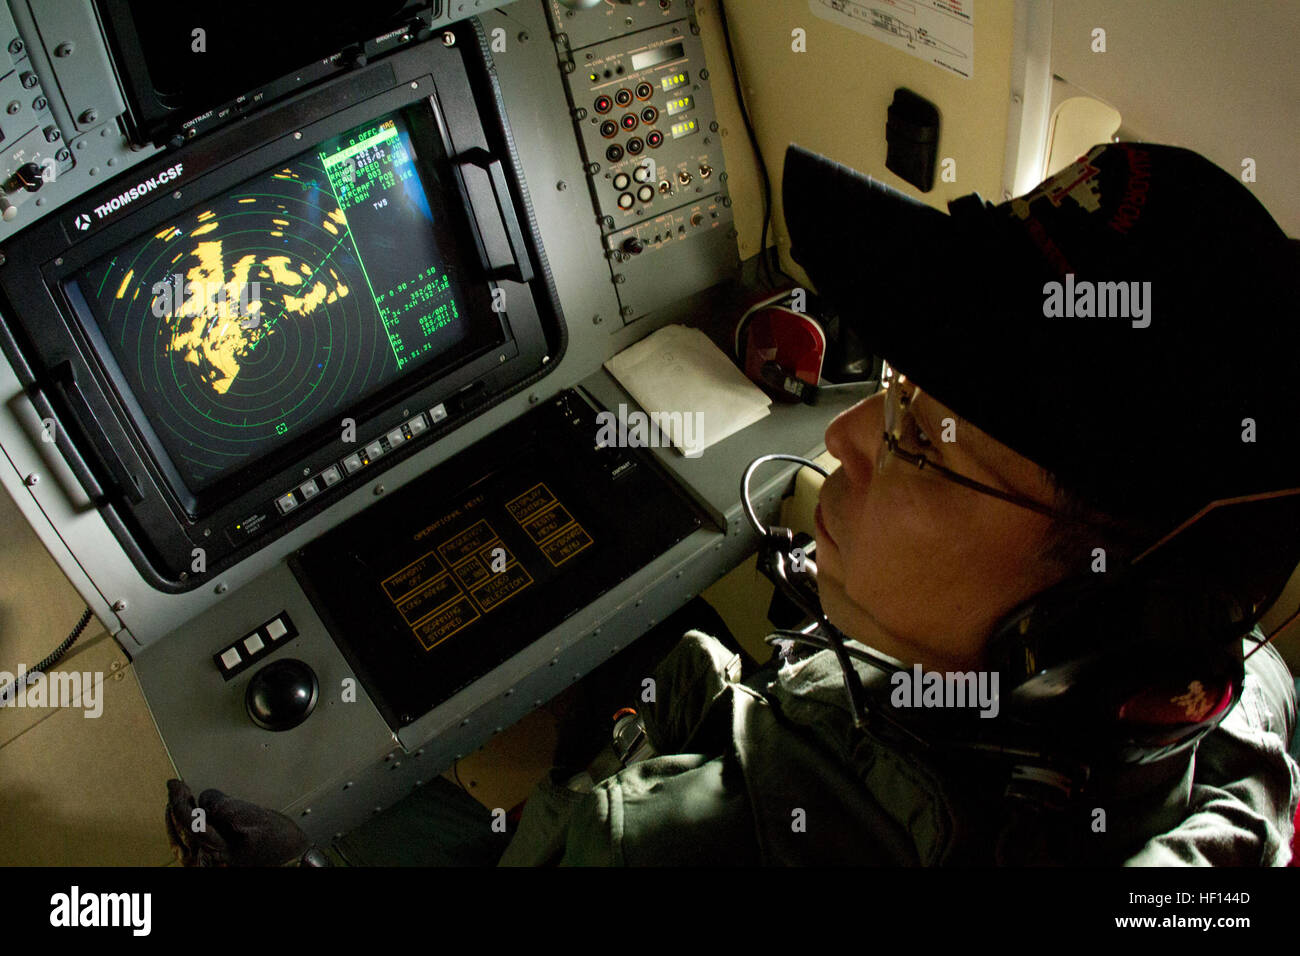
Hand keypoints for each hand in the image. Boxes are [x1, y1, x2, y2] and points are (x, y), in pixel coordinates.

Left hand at [165, 778, 312, 865]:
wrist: (289, 858)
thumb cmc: (278, 842)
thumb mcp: (258, 818)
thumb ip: (230, 809)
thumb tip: (208, 799)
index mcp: (218, 851)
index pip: (190, 823)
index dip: (180, 801)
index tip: (176, 786)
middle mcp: (209, 859)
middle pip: (181, 832)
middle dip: (176, 807)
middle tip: (176, 787)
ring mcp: (208, 861)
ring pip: (181, 838)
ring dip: (177, 816)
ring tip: (180, 797)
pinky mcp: (212, 858)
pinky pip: (189, 843)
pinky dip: (184, 827)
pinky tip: (190, 815)